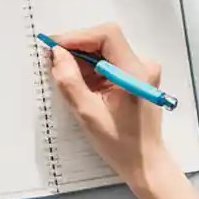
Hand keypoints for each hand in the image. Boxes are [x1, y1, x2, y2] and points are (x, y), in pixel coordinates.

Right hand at [48, 23, 171, 186]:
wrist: (145, 162)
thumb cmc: (120, 144)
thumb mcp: (88, 114)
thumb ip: (70, 80)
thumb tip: (57, 54)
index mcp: (135, 72)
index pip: (107, 35)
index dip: (78, 36)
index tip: (55, 46)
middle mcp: (142, 65)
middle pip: (105, 40)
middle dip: (77, 47)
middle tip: (54, 60)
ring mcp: (140, 70)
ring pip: (105, 50)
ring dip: (83, 58)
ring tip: (65, 74)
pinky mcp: (135, 76)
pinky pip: (109, 61)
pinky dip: (91, 67)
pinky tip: (81, 83)